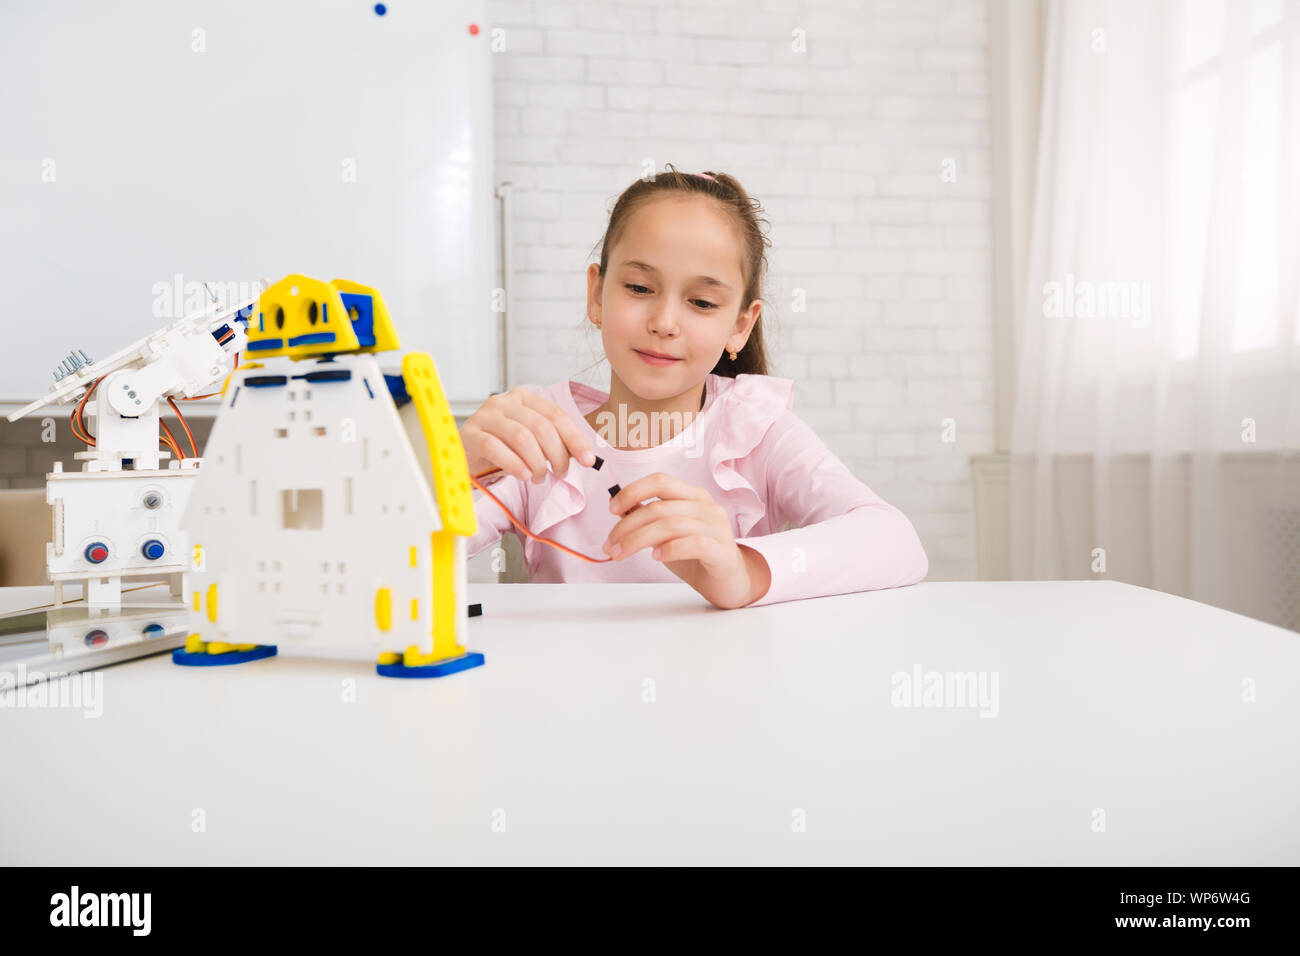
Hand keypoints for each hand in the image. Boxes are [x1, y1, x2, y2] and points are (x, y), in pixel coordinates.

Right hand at [460, 387, 595, 483]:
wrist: (467, 457)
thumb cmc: (503, 449)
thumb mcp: (532, 441)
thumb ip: (555, 442)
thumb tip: (586, 455)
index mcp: (524, 398)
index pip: (556, 415)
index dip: (575, 439)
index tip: (589, 460)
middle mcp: (504, 402)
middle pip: (541, 427)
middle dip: (557, 455)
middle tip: (560, 473)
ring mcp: (485, 416)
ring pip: (521, 437)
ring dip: (536, 463)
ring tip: (539, 477)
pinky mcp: (469, 434)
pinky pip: (495, 448)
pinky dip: (514, 464)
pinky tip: (523, 476)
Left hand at [603, 472, 770, 609]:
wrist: (729, 582)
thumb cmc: (696, 556)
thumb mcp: (666, 534)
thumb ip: (648, 518)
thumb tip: (618, 506)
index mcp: (693, 496)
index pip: (660, 481)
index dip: (633, 491)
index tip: (612, 509)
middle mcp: (706, 507)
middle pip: (659, 508)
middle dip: (627, 527)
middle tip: (610, 545)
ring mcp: (717, 528)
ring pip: (671, 525)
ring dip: (638, 540)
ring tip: (622, 553)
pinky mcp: (723, 551)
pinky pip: (694, 543)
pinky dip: (670, 549)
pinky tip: (656, 557)